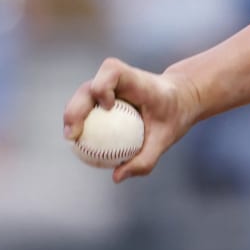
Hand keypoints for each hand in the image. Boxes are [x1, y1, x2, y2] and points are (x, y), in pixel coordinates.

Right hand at [62, 58, 200, 182]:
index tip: (107, 106)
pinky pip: (86, 109)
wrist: (179, 101)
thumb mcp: (168, 137)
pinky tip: (78, 143)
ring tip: (71, 139)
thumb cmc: (174, 115)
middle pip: (89, 87)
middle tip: (73, 135)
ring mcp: (107, 87)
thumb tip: (116, 177)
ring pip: (82, 98)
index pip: (113, 71)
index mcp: (136, 79)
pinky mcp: (101, 96)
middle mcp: (117, 79)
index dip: (103, 85)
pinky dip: (80, 123)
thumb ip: (146, 158)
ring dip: (72, 116)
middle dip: (76, 108)